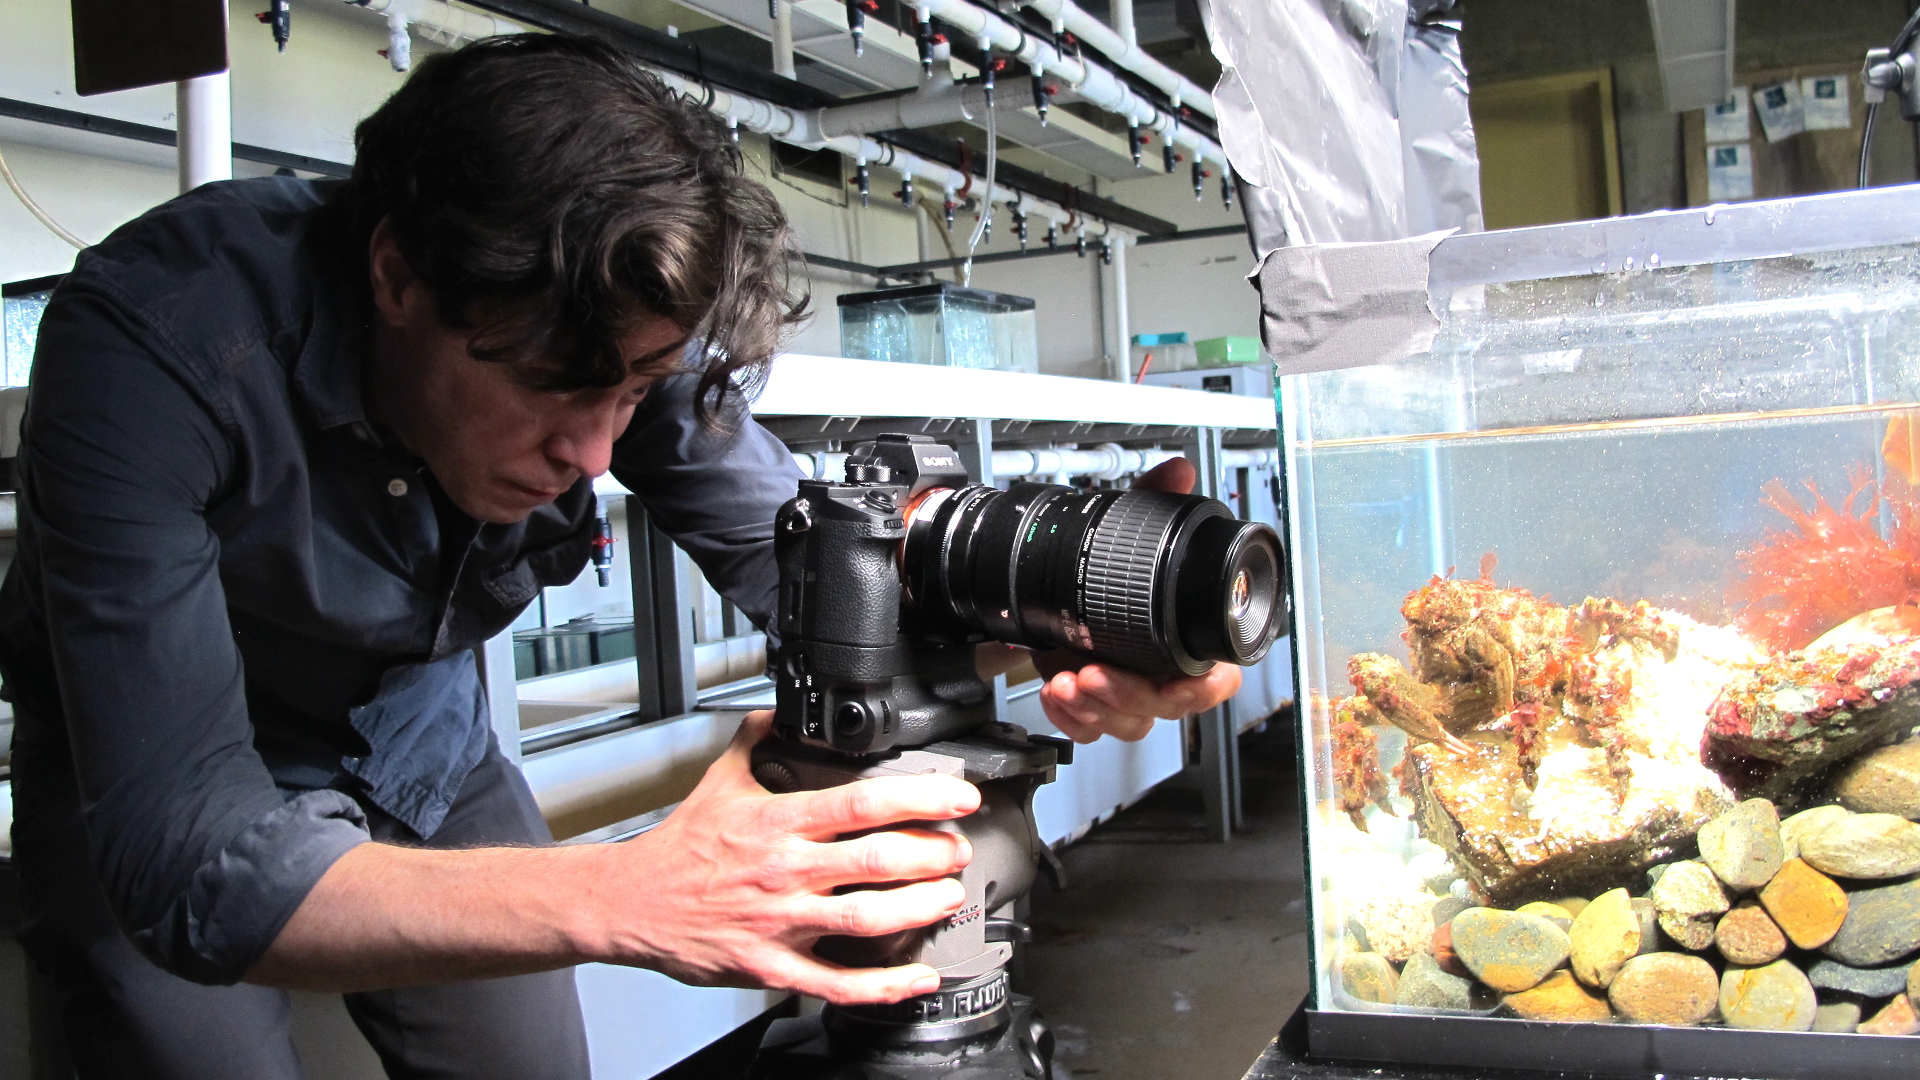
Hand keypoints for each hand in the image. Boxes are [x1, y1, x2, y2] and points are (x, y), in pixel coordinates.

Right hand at [610, 711, 979, 1004]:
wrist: (632, 902)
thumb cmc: (679, 848)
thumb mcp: (718, 780)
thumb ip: (756, 740)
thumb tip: (780, 712)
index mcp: (779, 822)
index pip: (862, 802)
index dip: (919, 799)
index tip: (957, 797)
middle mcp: (786, 870)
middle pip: (877, 861)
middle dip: (932, 856)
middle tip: (958, 850)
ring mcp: (782, 921)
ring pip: (867, 919)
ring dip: (919, 908)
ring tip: (948, 897)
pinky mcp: (772, 965)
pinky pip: (837, 982)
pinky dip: (884, 985)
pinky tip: (916, 977)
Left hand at [984, 457, 1241, 742]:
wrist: (1064, 593)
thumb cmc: (1113, 571)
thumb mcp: (1131, 531)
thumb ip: (1155, 500)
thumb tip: (1178, 471)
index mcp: (1186, 643)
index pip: (1216, 679)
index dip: (1199, 687)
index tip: (1171, 680)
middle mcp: (1160, 674)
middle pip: (1163, 707)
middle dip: (1128, 695)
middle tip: (1095, 672)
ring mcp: (1128, 693)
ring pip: (1128, 723)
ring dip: (1097, 708)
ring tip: (1066, 682)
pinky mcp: (1093, 705)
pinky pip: (1090, 730)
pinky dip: (1071, 719)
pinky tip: (1054, 694)